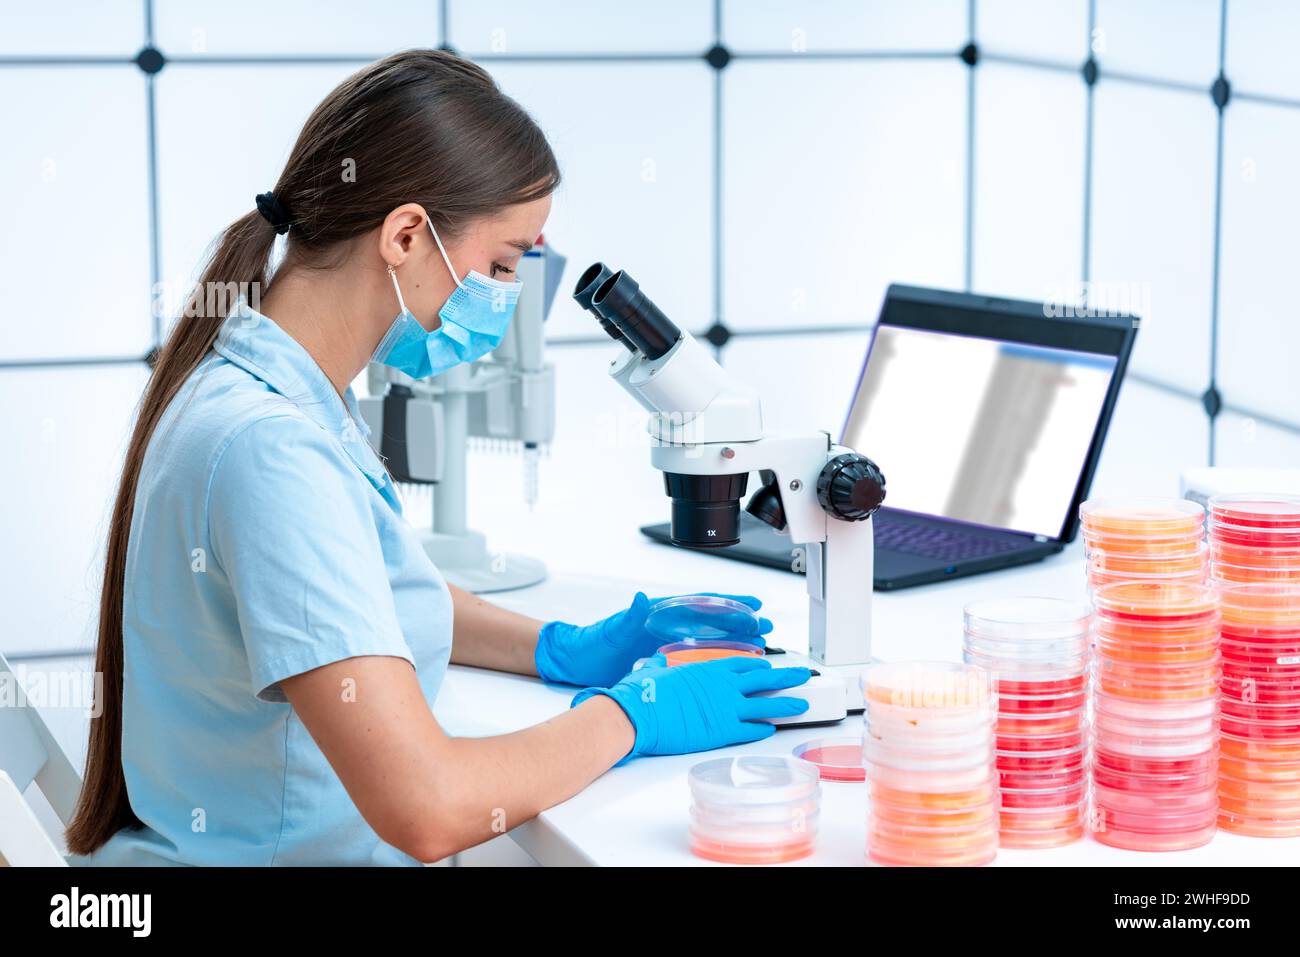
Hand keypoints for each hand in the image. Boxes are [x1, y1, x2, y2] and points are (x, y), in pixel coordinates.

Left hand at [534, 591, 772, 687]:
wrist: (579, 664)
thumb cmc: (595, 642)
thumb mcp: (614, 629)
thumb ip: (631, 614)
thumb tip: (642, 598)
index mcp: (661, 614)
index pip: (702, 604)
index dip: (729, 603)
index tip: (753, 602)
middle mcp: (670, 629)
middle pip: (713, 624)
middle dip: (741, 623)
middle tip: (765, 626)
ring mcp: (670, 647)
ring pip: (710, 644)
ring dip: (735, 644)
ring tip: (760, 646)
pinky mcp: (666, 665)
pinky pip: (697, 664)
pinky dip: (717, 666)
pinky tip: (733, 671)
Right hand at [574, 656, 810, 763]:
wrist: (637, 715)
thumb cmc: (641, 692)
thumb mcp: (652, 670)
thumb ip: (660, 665)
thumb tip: (657, 660)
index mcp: (708, 668)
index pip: (743, 663)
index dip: (760, 665)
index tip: (771, 667)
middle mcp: (722, 685)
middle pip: (764, 679)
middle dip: (787, 677)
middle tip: (804, 675)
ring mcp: (725, 708)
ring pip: (765, 704)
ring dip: (786, 704)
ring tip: (803, 704)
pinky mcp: (722, 731)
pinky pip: (750, 730)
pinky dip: (763, 729)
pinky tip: (773, 729)